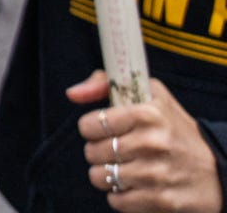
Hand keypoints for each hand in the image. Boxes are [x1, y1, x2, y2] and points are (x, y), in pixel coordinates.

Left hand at [75, 72, 222, 210]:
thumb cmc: (177, 131)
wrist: (219, 171)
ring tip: (125, 168)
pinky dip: (121, 196)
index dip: (91, 129)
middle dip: (99, 153)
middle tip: (116, 151)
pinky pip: (117, 201)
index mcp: (148, 114)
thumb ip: (106, 85)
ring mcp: (156, 174)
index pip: (92, 124)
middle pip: (92, 152)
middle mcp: (152, 143)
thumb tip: (73, 93)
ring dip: (107, 175)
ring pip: (100, 177)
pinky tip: (135, 186)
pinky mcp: (161, 200)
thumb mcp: (151, 97)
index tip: (102, 131)